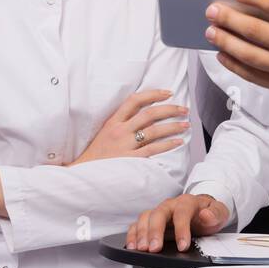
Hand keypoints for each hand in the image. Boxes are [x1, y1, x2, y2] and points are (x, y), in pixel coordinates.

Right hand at [72, 89, 188, 164]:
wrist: (82, 174)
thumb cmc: (97, 154)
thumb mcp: (105, 132)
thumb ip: (122, 123)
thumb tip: (146, 115)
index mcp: (113, 121)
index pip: (134, 100)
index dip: (153, 94)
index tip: (168, 93)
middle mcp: (119, 131)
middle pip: (149, 114)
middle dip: (170, 109)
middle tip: (184, 109)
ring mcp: (125, 145)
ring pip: (154, 130)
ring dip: (173, 126)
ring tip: (186, 125)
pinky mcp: (130, 160)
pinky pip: (153, 149)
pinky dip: (168, 144)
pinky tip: (178, 141)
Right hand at [126, 193, 229, 252]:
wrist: (203, 211)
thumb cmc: (208, 213)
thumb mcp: (219, 213)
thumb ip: (216, 214)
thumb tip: (206, 215)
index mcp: (187, 202)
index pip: (182, 213)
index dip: (181, 229)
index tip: (183, 246)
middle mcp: (170, 205)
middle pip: (158, 214)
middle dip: (155, 232)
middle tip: (154, 249)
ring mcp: (158, 212)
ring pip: (145, 218)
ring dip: (141, 234)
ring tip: (141, 249)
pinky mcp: (150, 221)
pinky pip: (137, 224)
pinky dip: (133, 235)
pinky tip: (132, 246)